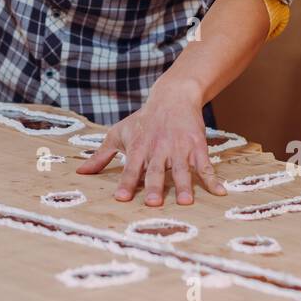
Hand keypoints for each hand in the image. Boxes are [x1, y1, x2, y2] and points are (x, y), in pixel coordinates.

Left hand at [75, 80, 226, 206]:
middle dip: (155, 186)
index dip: (126, 183)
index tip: (121, 199)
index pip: (130, 168)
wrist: (172, 97)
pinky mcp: (197, 147)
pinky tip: (220, 192)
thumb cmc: (142, 120)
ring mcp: (179, 148)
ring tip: (186, 202)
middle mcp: (159, 149)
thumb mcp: (118, 134)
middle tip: (153, 203)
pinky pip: (205, 165)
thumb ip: (101, 156)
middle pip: (156, 170)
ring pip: (181, 169)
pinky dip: (213, 179)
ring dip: (184, 186)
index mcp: (139, 147)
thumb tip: (80, 172)